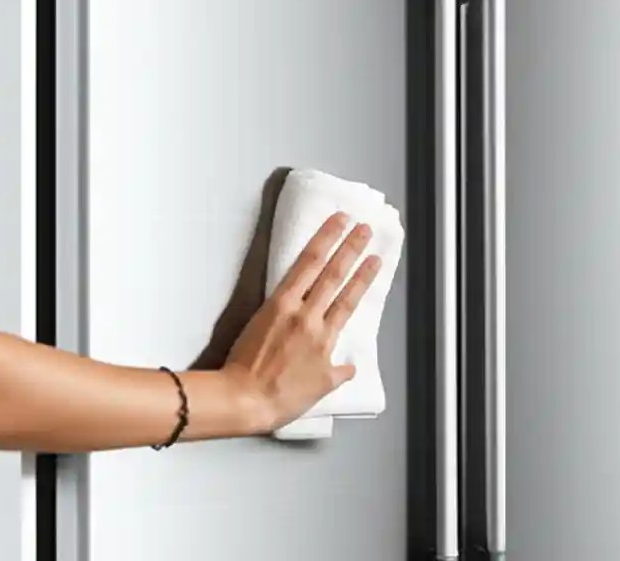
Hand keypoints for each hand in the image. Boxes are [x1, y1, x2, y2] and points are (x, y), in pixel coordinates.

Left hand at [220, 211, 382, 432]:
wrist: (244, 398)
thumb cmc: (279, 398)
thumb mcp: (319, 389)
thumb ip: (337, 373)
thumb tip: (349, 367)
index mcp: (325, 338)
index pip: (349, 300)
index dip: (364, 278)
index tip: (375, 260)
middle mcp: (311, 318)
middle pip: (336, 276)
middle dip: (352, 249)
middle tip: (365, 229)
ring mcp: (288, 309)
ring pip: (314, 266)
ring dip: (330, 240)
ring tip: (342, 220)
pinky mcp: (268, 306)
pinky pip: (290, 274)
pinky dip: (303, 256)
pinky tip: (311, 242)